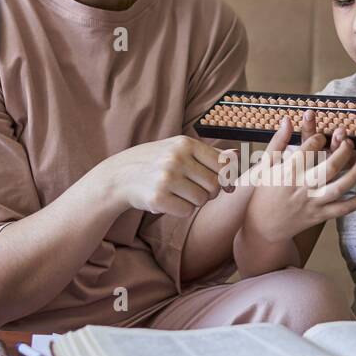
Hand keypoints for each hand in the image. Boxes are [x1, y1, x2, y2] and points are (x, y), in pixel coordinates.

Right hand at [96, 135, 234, 217]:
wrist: (119, 176)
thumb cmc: (156, 163)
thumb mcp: (180, 150)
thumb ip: (209, 155)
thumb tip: (236, 157)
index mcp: (185, 143)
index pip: (223, 165)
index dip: (226, 178)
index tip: (223, 184)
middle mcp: (176, 158)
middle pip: (215, 185)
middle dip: (209, 192)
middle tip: (194, 190)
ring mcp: (166, 178)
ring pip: (202, 200)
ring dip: (194, 202)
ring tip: (179, 194)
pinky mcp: (157, 198)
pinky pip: (187, 211)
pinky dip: (181, 210)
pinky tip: (169, 201)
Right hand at [239, 114, 355, 243]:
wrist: (263, 226)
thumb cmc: (264, 192)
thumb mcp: (265, 166)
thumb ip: (277, 142)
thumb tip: (287, 120)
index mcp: (288, 173)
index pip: (306, 152)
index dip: (318, 139)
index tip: (324, 134)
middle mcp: (302, 187)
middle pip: (328, 168)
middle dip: (342, 153)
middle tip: (349, 140)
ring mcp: (313, 203)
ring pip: (339, 188)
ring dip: (355, 174)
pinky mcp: (320, 215)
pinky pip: (343, 209)